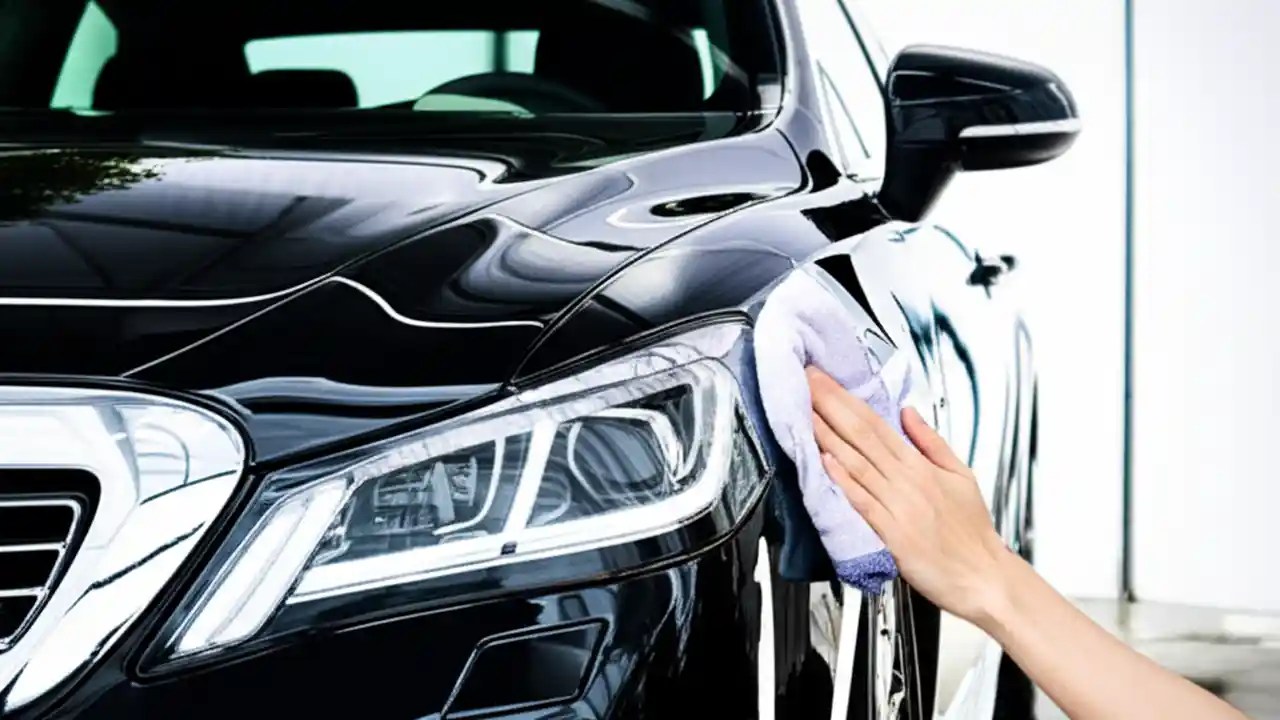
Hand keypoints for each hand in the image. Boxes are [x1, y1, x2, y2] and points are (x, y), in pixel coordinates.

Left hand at [807, 367, 1015, 624]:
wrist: (984, 577)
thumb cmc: (972, 533)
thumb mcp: (961, 475)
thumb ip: (931, 441)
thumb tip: (908, 412)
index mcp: (920, 466)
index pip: (875, 422)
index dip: (846, 399)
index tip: (823, 380)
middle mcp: (907, 480)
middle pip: (861, 434)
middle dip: (830, 405)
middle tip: (806, 380)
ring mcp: (898, 506)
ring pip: (857, 462)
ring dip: (827, 435)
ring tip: (804, 412)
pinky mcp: (891, 534)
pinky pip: (862, 501)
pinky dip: (843, 480)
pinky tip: (825, 462)